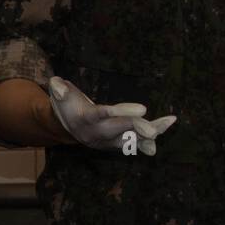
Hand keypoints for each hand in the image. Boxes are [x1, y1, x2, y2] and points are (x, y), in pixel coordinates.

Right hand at [48, 76, 176, 155]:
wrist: (66, 127)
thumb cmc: (66, 104)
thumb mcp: (60, 94)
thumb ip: (59, 89)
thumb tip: (57, 83)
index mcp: (85, 120)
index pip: (103, 115)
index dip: (122, 112)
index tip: (142, 109)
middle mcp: (98, 133)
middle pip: (120, 129)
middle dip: (138, 129)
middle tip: (154, 131)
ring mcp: (109, 139)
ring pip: (132, 137)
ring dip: (149, 133)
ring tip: (167, 123)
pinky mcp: (117, 141)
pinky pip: (136, 139)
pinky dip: (150, 134)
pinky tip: (167, 125)